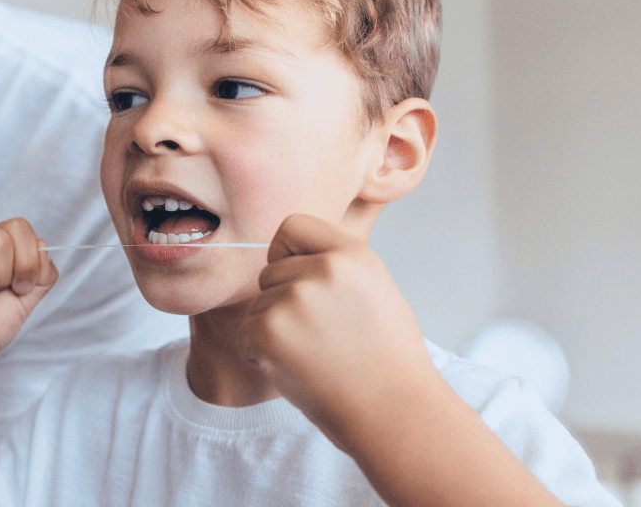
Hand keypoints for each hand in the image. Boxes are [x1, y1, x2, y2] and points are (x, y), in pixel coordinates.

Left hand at [238, 214, 439, 449]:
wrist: (394, 412)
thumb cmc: (386, 357)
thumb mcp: (375, 288)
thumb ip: (335, 264)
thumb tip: (289, 254)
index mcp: (351, 254)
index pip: (292, 227)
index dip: (289, 254)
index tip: (303, 281)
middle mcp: (322, 270)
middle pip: (270, 270)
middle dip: (284, 300)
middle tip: (322, 336)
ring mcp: (292, 300)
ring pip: (259, 305)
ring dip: (275, 330)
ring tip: (317, 355)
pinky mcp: (267, 332)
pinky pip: (246, 333)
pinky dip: (262, 354)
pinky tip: (299, 369)